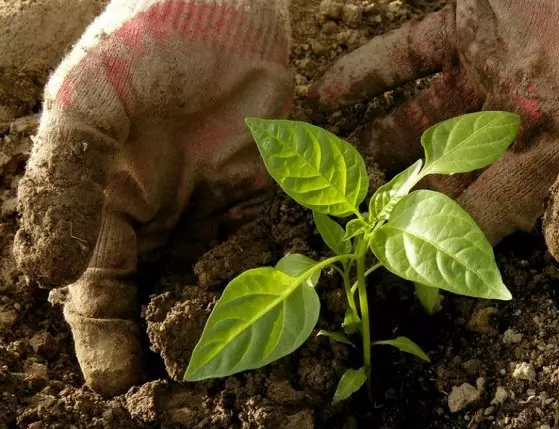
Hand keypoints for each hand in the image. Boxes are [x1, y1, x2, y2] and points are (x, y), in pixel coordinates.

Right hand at [14, 0, 291, 395]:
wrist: (226, 5)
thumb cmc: (145, 40)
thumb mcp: (88, 102)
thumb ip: (69, 182)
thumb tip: (50, 273)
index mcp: (102, 198)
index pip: (94, 283)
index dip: (98, 334)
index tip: (109, 384)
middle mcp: (153, 211)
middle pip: (151, 293)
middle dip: (159, 340)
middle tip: (176, 390)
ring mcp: (206, 205)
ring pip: (205, 279)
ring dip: (214, 320)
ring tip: (224, 366)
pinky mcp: (256, 193)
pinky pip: (257, 246)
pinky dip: (260, 278)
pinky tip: (272, 310)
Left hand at [309, 1, 558, 267]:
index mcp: (553, 145)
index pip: (491, 208)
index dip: (447, 237)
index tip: (396, 263)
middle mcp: (513, 119)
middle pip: (444, 174)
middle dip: (396, 196)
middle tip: (347, 218)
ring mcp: (485, 73)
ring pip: (416, 120)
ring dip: (372, 142)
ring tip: (325, 166)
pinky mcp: (466, 26)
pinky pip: (404, 57)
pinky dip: (362, 74)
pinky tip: (322, 95)